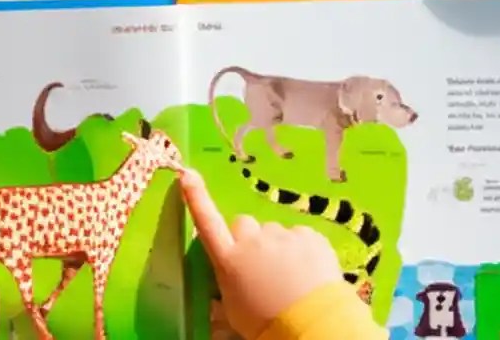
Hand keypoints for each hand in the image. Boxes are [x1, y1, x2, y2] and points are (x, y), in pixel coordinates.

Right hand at [180, 169, 342, 338]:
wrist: (312, 326)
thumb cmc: (266, 325)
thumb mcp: (235, 313)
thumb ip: (225, 294)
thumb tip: (218, 297)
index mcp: (229, 260)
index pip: (206, 223)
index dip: (196, 198)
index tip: (187, 174)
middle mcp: (252, 241)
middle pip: (244, 224)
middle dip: (249, 238)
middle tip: (261, 265)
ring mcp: (281, 236)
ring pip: (275, 232)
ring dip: (278, 246)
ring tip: (291, 275)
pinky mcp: (309, 236)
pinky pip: (301, 237)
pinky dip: (303, 250)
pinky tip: (309, 272)